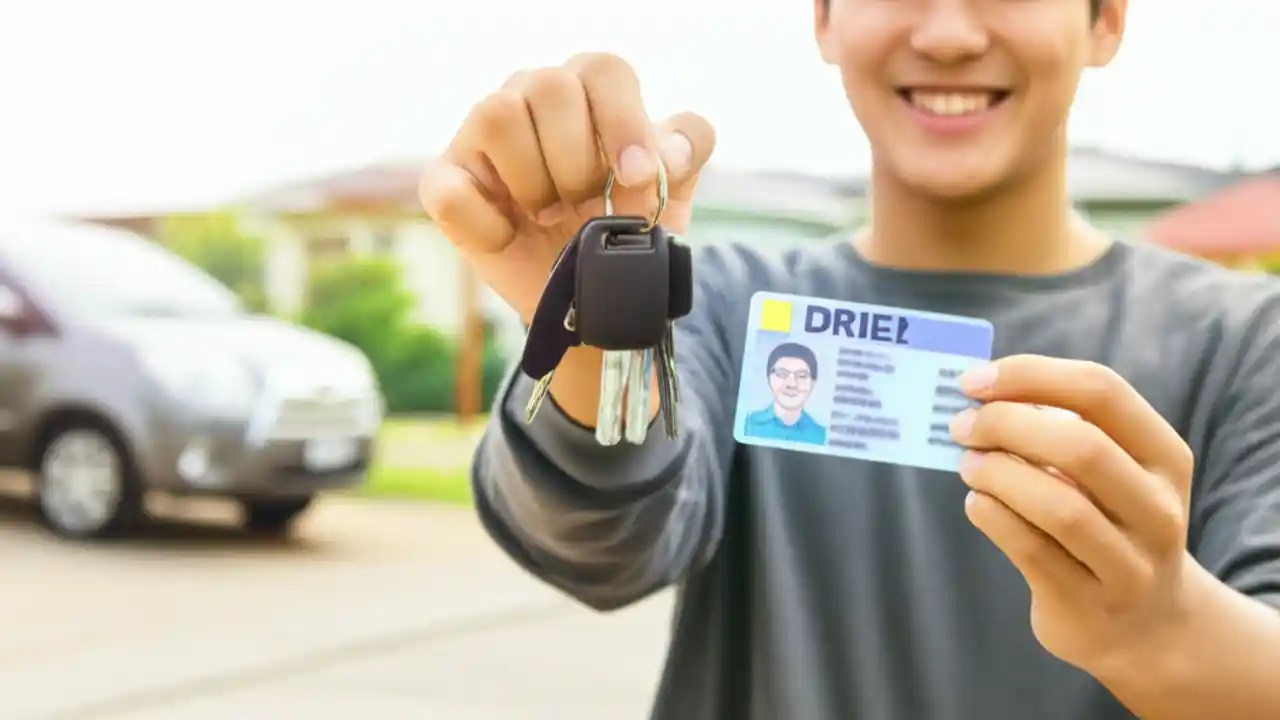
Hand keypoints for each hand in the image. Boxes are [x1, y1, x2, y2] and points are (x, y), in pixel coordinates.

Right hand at [418, 52, 715, 323]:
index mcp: (589, 90)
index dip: (624, 122)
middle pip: (552, 87)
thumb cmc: (621, 227)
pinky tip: (509, 237)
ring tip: (549, 215)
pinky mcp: (445, 181)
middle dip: (578, 160)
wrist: (582, 293)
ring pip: (498, 116)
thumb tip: (666, 154)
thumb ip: (683, 158)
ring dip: (534, 182)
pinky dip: (487, 223)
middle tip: (585, 203)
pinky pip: (453, 190)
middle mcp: (531, 97)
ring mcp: (481, 134)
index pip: (605, 71)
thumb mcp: (670, 196)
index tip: (638, 177)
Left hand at [949, 354, 1198, 676]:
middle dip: (1006, 425)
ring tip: (968, 465)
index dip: (1031, 376)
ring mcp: (1130, 564)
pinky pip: (1032, 550)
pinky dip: (993, 517)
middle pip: (1081, 447)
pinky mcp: (1089, 605)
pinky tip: (977, 503)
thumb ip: (1057, 429)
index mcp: (1165, 457)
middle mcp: (1158, 509)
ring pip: (1059, 506)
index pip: (1101, 392)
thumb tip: (981, 393)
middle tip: (962, 427)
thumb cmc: (1108, 523)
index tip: (973, 381)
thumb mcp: (1108, 471)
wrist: (1145, 625)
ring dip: (997, 475)